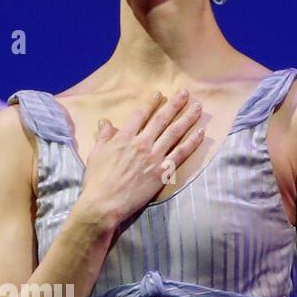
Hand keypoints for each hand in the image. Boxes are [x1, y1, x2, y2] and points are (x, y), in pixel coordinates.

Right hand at [78, 89, 203, 226]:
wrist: (104, 203)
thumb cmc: (97, 181)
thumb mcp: (96, 154)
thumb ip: (103, 136)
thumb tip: (105, 122)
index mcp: (124, 138)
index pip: (140, 115)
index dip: (151, 103)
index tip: (160, 94)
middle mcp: (142, 143)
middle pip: (161, 119)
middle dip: (175, 104)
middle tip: (185, 93)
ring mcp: (154, 157)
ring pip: (174, 132)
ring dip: (187, 118)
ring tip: (197, 108)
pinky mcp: (162, 172)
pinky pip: (181, 154)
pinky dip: (192, 142)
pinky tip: (201, 133)